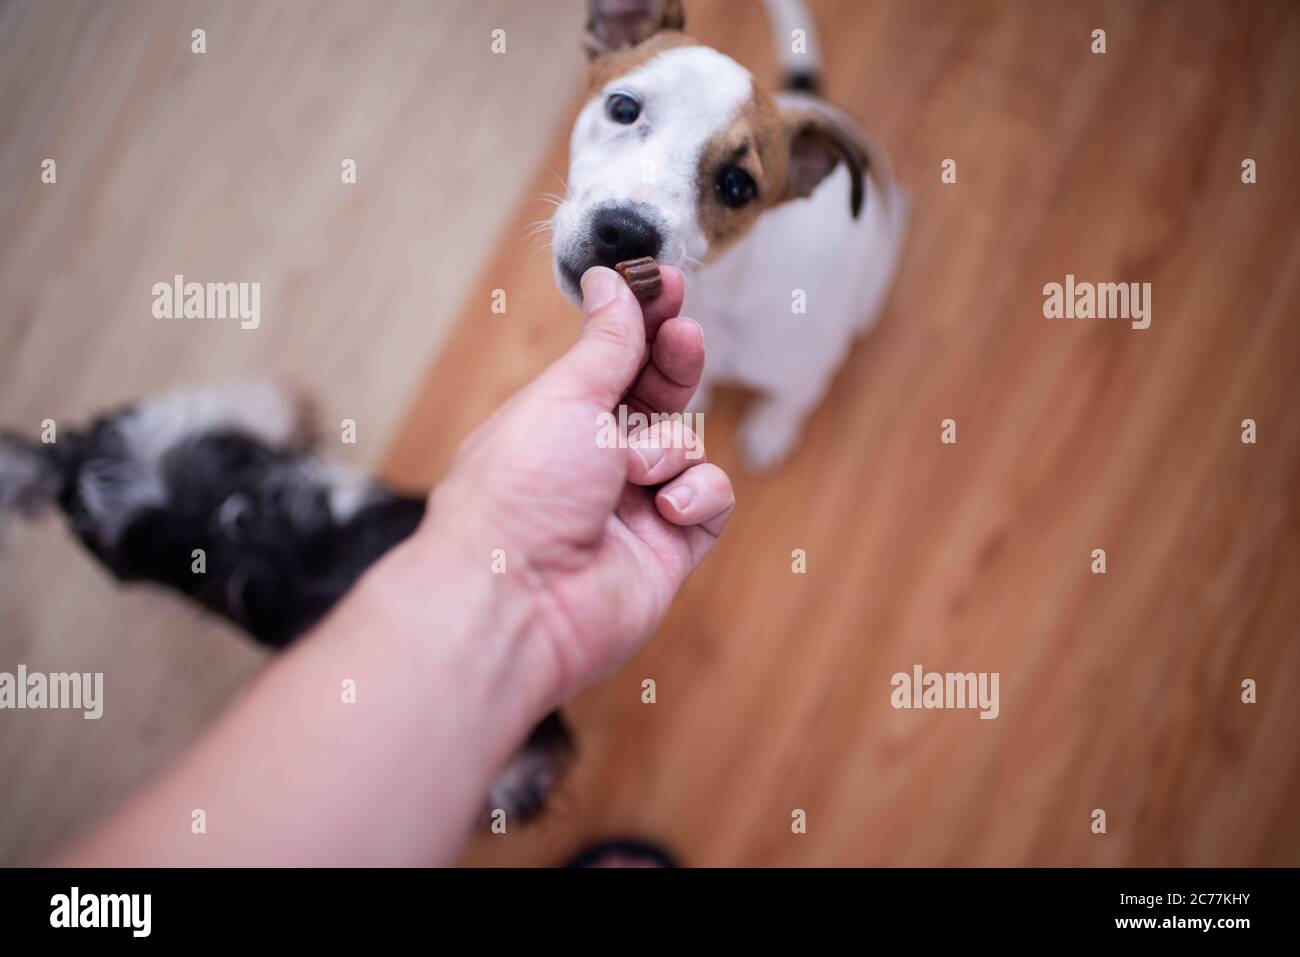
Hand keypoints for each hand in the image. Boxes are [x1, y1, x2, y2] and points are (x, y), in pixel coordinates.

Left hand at [424, 266, 733, 702]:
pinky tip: (665, 510)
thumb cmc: (519, 491)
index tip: (668, 283)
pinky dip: (695, 495)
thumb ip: (606, 343)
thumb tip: (608, 281)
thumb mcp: (565, 398)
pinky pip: (710, 499)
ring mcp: (635, 505)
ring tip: (634, 474)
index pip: (616, 357)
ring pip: (688, 445)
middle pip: (659, 394)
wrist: (517, 600)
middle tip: (682, 335)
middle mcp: (596, 460)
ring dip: (669, 449)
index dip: (645, 319)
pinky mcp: (669, 547)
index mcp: (558, 419)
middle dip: (673, 362)